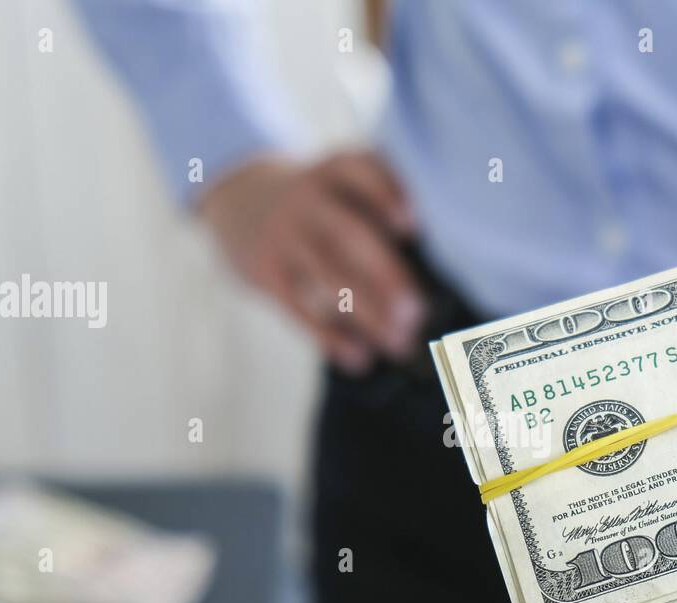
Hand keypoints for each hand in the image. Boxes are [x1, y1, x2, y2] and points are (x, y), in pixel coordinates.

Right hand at [199, 151, 422, 373]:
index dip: (387, 194)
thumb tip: (437, 262)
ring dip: (367, 314)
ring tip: (399, 343)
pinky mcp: (264, 270)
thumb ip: (380, 202)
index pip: (360, 169)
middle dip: (387, 276)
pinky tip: (360, 359)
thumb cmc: (320, 200)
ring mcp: (283, 234)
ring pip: (328, 277)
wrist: (239, 197)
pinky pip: (298, 307)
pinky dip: (331, 337)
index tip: (413, 226)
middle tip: (417, 314)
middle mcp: (308, 197)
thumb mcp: (338, 179)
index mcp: (334, 171)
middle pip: (350, 234)